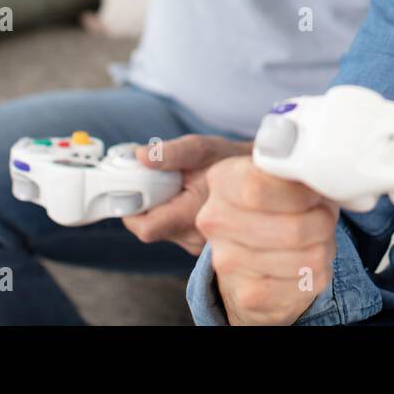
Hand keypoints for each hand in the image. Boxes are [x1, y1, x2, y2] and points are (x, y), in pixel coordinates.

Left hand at [120, 134, 251, 255]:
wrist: (262, 178)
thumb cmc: (232, 161)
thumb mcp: (203, 149)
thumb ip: (171, 153)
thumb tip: (139, 156)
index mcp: (194, 218)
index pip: (145, 228)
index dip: (131, 209)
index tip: (134, 185)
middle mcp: (195, 239)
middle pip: (150, 227)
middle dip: (146, 203)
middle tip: (158, 178)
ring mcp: (197, 245)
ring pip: (160, 229)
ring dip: (159, 207)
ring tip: (177, 184)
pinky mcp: (198, 243)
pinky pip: (172, 230)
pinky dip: (170, 211)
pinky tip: (184, 195)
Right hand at [195, 156, 338, 325]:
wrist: (251, 253)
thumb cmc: (279, 201)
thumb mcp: (281, 171)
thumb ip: (293, 162)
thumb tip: (317, 168)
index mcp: (222, 180)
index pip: (258, 189)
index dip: (299, 192)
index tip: (313, 192)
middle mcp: (216, 222)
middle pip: (293, 229)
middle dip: (323, 221)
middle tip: (323, 215)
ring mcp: (228, 262)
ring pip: (309, 257)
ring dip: (325, 246)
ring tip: (315, 236)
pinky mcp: (249, 295)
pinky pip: (308, 282)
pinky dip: (319, 271)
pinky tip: (305, 260)